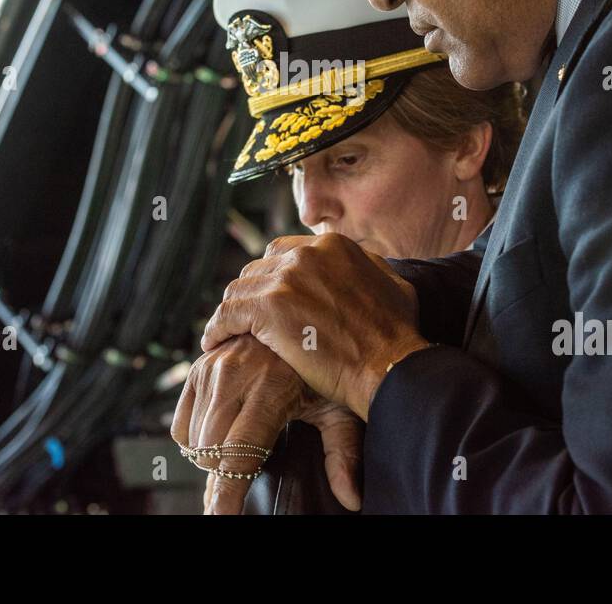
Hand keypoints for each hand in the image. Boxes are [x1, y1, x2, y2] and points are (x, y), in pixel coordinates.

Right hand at [173, 334, 362, 513]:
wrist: (301, 314)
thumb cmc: (326, 364)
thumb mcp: (339, 405)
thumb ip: (342, 453)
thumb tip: (352, 499)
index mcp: (271, 387)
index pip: (238, 456)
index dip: (227, 495)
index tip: (221, 517)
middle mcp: (236, 375)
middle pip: (211, 453)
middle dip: (224, 476)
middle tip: (241, 482)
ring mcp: (213, 368)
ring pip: (194, 441)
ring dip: (211, 456)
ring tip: (238, 451)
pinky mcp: (200, 366)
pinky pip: (181, 424)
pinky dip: (196, 437)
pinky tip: (222, 433)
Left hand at [201, 233, 430, 418]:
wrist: (389, 366)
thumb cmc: (398, 336)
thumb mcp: (394, 286)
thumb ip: (371, 268)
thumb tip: (365, 264)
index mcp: (333, 246)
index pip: (284, 252)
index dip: (274, 277)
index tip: (269, 300)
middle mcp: (306, 254)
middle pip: (259, 268)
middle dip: (252, 294)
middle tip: (246, 320)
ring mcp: (286, 279)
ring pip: (240, 289)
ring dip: (233, 311)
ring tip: (226, 333)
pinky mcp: (269, 308)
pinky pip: (227, 313)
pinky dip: (217, 328)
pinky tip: (213, 343)